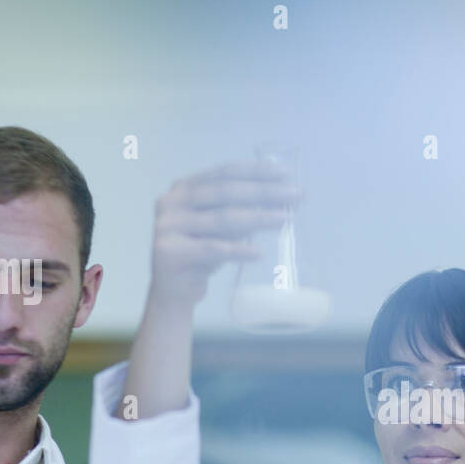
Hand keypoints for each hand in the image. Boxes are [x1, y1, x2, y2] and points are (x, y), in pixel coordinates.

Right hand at [149, 160, 300, 304]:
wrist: (173, 292)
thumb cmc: (200, 256)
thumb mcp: (218, 228)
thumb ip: (237, 211)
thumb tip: (282, 199)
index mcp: (183, 188)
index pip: (225, 173)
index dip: (257, 171)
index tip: (287, 173)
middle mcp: (172, 202)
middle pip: (226, 192)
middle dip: (265, 192)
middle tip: (297, 196)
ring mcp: (167, 227)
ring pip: (222, 219)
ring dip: (258, 218)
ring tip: (285, 219)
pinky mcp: (170, 253)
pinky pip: (213, 249)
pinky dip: (238, 250)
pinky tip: (259, 252)